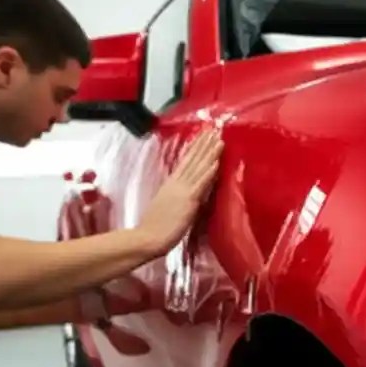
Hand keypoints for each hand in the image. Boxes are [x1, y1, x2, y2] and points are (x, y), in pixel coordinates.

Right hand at [137, 127, 222, 256]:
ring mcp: (182, 190)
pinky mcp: (188, 200)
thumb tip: (186, 194)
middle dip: (203, 144)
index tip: (202, 136)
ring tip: (218, 138)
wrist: (147, 237)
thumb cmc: (155, 228)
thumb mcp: (166, 206)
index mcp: (171, 184)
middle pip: (192, 159)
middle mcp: (176, 183)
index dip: (194, 148)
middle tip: (212, 129)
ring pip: (198, 167)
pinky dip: (208, 171)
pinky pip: (201, 183)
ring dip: (209, 152)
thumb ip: (175, 197)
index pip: (185, 162)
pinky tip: (215, 161)